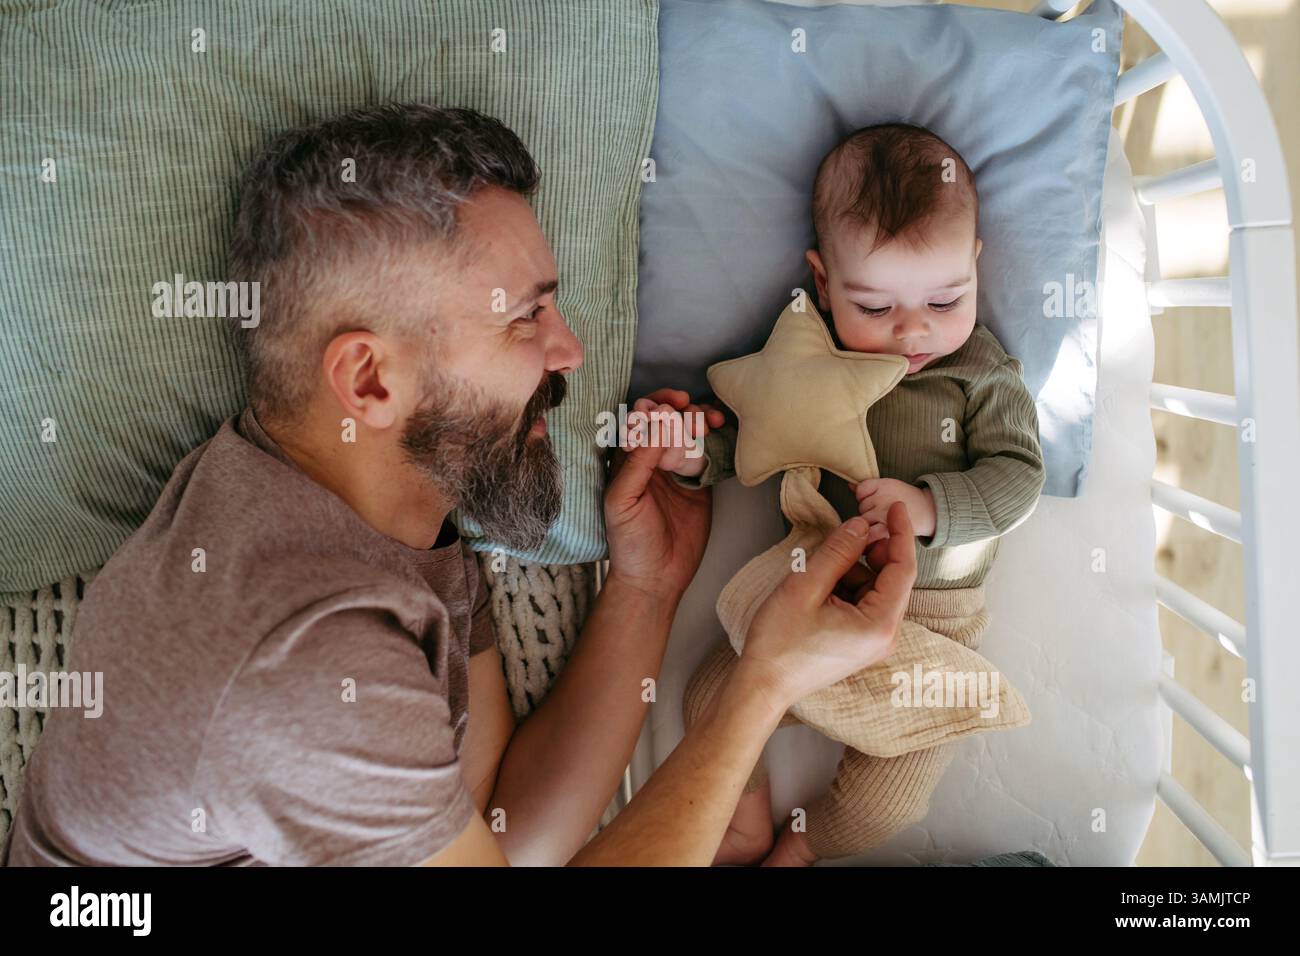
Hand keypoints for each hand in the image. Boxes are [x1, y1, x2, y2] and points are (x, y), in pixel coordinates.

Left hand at [604, 391, 716, 600]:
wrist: (656, 578)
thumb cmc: (630, 542)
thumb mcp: (623, 501)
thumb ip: (637, 464)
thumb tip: (657, 427)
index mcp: (628, 461)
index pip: (639, 421)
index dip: (655, 405)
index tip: (672, 403)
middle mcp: (652, 460)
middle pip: (668, 422)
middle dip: (682, 409)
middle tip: (695, 411)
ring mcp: (678, 471)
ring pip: (690, 434)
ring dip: (701, 420)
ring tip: (712, 420)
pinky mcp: (700, 485)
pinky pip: (709, 455)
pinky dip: (717, 441)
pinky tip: (723, 432)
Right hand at [738, 501, 916, 707]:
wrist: (762, 686)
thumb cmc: (780, 643)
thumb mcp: (805, 587)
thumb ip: (838, 552)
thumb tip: (860, 525)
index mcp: (880, 624)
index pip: (903, 568)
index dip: (900, 532)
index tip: (894, 506)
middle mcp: (885, 636)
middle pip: (890, 578)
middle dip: (870, 551)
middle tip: (846, 531)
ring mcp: (873, 641)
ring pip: (873, 588)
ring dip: (852, 570)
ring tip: (817, 571)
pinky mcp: (859, 642)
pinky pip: (862, 603)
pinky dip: (845, 586)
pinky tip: (819, 587)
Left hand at [855, 477, 936, 538]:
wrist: (928, 509)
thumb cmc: (903, 498)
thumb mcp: (887, 485)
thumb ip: (867, 488)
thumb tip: (850, 485)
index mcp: (882, 485)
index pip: (861, 491)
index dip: (865, 497)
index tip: (875, 499)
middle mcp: (883, 497)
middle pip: (862, 507)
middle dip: (869, 510)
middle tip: (883, 512)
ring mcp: (884, 514)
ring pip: (865, 520)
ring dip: (871, 524)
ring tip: (885, 521)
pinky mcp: (887, 530)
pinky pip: (870, 533)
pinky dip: (873, 535)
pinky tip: (883, 531)